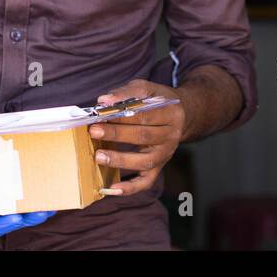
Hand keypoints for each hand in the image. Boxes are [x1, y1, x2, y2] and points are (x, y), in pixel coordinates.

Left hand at [89, 79, 184, 196]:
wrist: (183, 114)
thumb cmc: (158, 100)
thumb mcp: (146, 88)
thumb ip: (126, 93)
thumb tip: (103, 101)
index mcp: (170, 112)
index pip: (144, 114)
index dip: (121, 114)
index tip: (100, 113)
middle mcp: (171, 136)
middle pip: (142, 136)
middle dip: (116, 134)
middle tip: (94, 131)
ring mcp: (165, 154)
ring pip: (144, 161)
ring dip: (120, 160)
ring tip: (98, 156)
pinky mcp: (159, 168)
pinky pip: (145, 182)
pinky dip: (129, 188)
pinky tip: (112, 188)